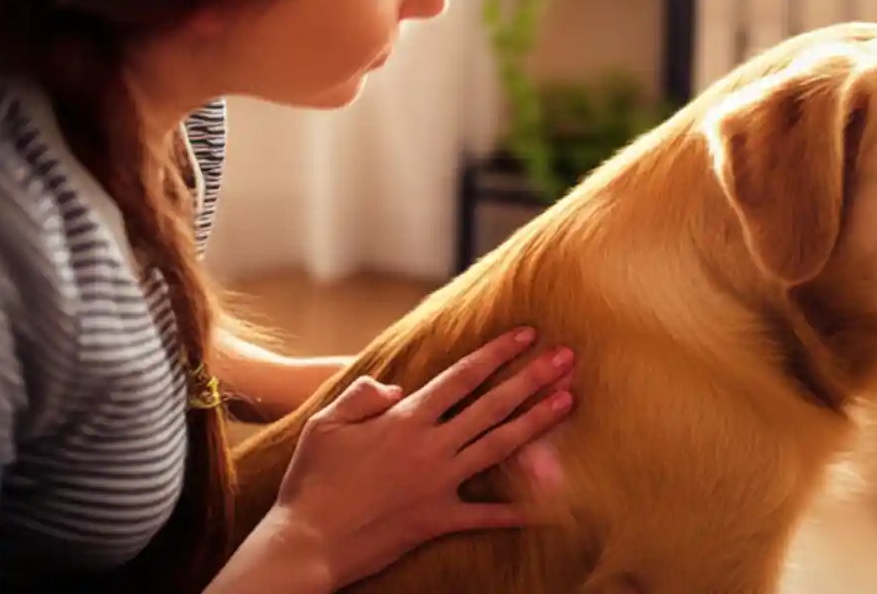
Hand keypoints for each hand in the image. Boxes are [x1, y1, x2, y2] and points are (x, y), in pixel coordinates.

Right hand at [270, 328, 574, 588]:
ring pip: (500, 447)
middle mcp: (431, 447)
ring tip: (569, 402)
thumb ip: (364, 395)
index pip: (461, 376)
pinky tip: (548, 504)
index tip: (526, 334)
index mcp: (405, 419)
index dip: (496, 352)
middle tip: (567, 359)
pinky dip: (517, 510)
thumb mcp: (326, 423)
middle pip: (492, 405)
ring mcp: (439, 484)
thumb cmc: (312, 480)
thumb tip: (397, 386)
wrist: (308, 542)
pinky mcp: (438, 520)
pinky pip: (485, 514)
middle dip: (533, 378)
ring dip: (538, 422)